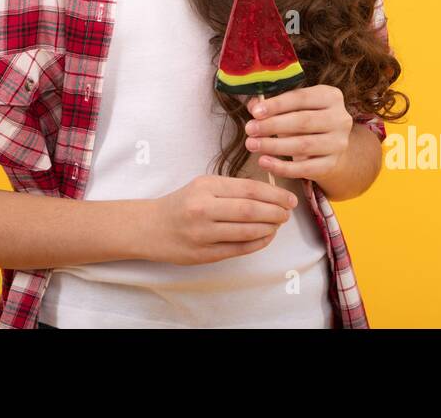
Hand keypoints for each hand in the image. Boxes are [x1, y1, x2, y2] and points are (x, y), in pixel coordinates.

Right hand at [142, 174, 298, 264]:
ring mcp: (202, 234)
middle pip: (250, 210)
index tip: (289, 199)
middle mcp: (202, 209)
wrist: (151, 228)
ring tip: (278, 224)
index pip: (248, 189)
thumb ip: (232, 189)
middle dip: (275, 212)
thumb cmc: (183, 204)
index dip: (274, 194)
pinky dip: (258, 242)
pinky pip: (238, 249)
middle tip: (287, 213)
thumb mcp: (203, 186)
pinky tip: (266, 236)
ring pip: (247, 231)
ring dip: (269, 228)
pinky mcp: (203, 254)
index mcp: (205, 187)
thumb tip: (270, 194)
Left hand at [244, 84, 352, 182]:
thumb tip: (254, 106)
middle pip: (303, 121)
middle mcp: (339, 118)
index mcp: (330, 96)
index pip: (301, 98)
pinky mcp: (332, 164)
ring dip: (274, 146)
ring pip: (303, 145)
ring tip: (252, 144)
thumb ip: (273, 105)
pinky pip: (305, 169)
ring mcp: (338, 143)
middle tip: (250, 129)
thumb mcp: (292, 107)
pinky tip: (264, 162)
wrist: (328, 146)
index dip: (277, 105)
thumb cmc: (305, 120)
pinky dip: (282, 167)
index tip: (255, 112)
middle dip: (272, 125)